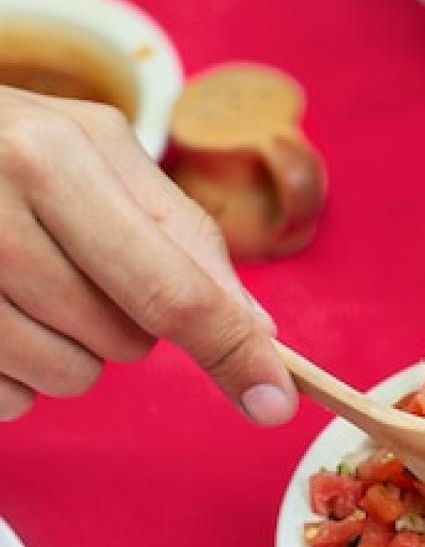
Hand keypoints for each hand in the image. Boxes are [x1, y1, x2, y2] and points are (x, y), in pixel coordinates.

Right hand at [0, 88, 296, 424]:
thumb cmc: (3, 145)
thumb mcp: (90, 149)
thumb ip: (178, 230)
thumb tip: (254, 326)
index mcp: (55, 157)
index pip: (173, 287)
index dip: (233, 351)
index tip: (276, 401)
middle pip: (124, 342)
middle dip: (126, 324)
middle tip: (80, 266)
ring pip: (67, 377)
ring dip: (68, 352)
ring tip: (27, 285)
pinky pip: (8, 400)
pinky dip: (15, 376)